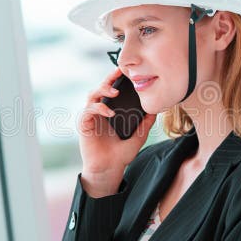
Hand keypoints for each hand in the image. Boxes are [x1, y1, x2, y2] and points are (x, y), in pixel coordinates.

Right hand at [78, 67, 156, 183]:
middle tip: (119, 72)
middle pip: (101, 88)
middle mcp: (100, 111)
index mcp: (111, 111)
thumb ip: (145, 124)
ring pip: (92, 95)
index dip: (117, 79)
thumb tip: (156, 110)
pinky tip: (109, 112)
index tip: (126, 71)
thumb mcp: (138, 137)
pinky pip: (88, 110)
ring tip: (114, 93)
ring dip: (102, 90)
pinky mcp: (84, 125)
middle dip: (109, 78)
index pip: (112, 90)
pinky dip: (98, 108)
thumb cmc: (120, 155)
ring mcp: (91, 117)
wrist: (109, 170)